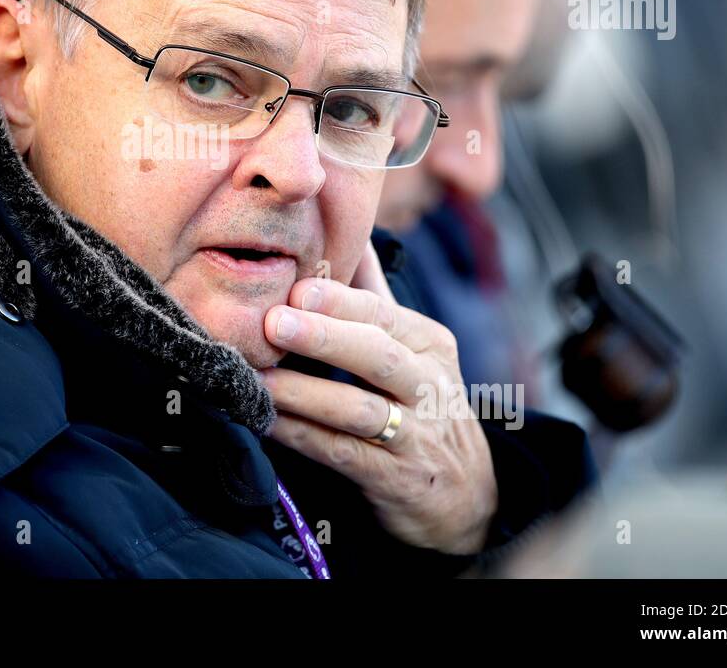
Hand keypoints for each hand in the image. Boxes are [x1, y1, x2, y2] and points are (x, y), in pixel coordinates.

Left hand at [258, 241, 497, 553]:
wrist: (467, 495)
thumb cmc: (424, 404)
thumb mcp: (413, 348)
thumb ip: (376, 294)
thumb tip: (351, 232)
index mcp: (429, 344)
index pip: (383, 315)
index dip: (339, 300)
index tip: (296, 285)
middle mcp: (429, 385)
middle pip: (377, 355)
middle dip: (324, 337)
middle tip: (274, 322)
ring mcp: (416, 435)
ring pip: (359, 409)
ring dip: (304, 393)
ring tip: (259, 378)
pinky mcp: (395, 479)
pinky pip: (344, 454)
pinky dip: (303, 437)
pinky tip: (267, 422)